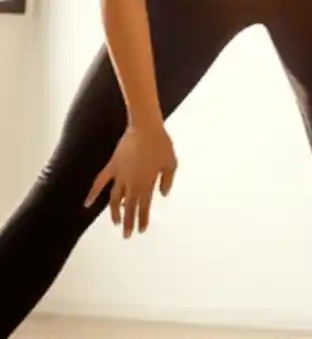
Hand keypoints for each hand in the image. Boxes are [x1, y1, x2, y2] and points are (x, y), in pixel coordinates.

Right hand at [84, 120, 177, 237]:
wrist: (145, 128)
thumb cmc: (161, 144)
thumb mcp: (171, 163)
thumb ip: (167, 181)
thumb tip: (163, 195)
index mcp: (147, 183)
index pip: (144, 207)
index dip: (142, 219)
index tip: (141, 230)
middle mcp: (131, 183)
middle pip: (129, 207)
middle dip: (128, 222)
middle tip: (127, 236)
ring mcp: (119, 176)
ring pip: (114, 199)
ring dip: (114, 212)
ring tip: (115, 223)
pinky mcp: (111, 167)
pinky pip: (99, 182)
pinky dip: (92, 193)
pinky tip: (87, 204)